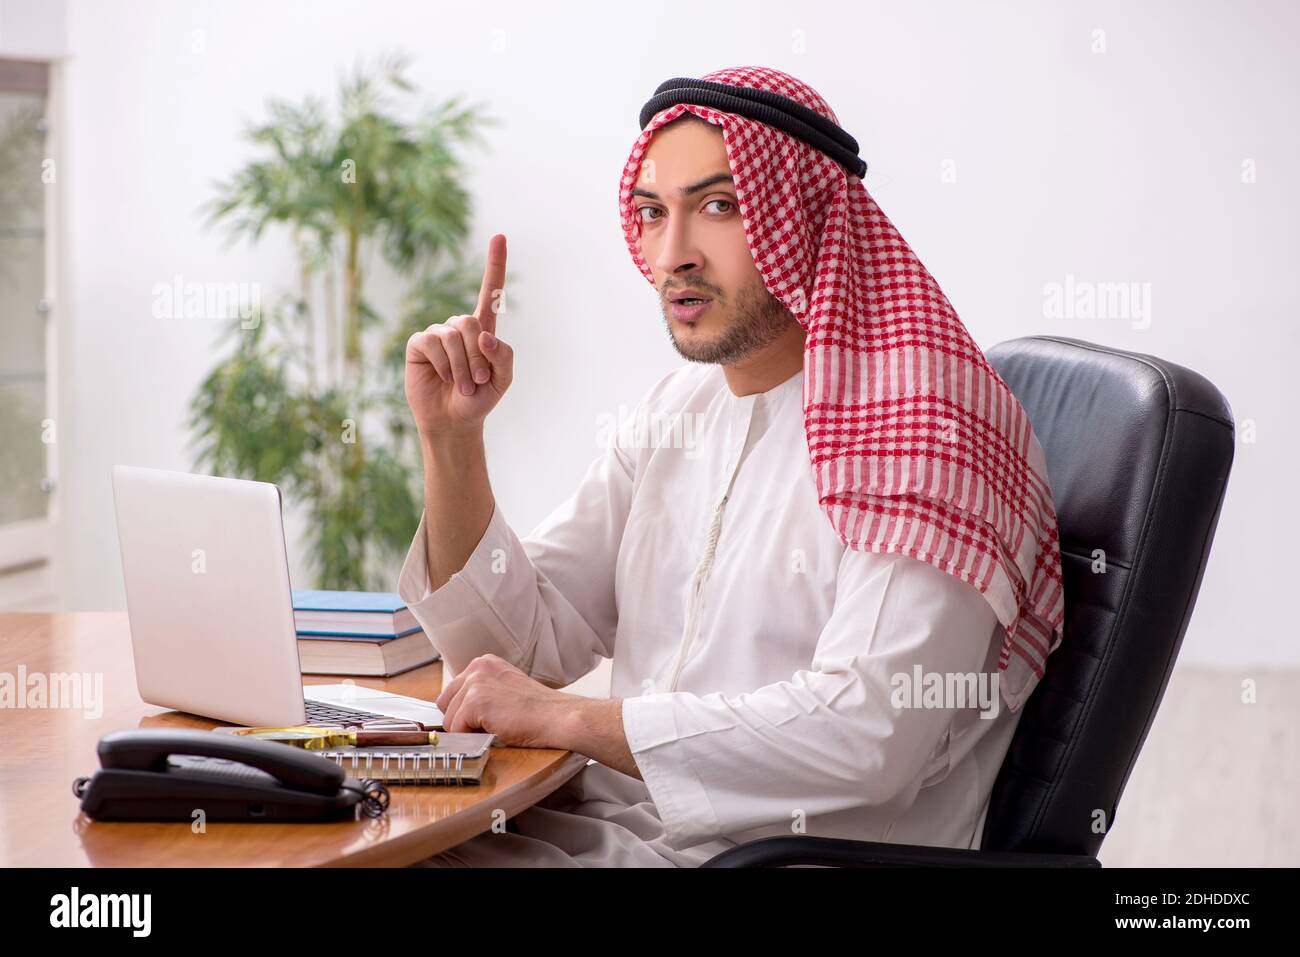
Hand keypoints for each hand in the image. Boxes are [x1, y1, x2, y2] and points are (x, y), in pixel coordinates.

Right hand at [405, 233, 512, 437]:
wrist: (453, 421)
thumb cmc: (479, 399)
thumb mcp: (503, 381)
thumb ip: (504, 356)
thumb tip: (484, 335)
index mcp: (483, 330)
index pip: (490, 292)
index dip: (495, 264)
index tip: (499, 236)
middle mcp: (459, 326)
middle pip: (470, 322)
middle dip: (476, 356)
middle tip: (476, 381)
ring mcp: (437, 333)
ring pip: (452, 336)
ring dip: (461, 366)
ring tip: (462, 385)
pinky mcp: (419, 343)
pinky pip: (432, 343)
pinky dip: (442, 364)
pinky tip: (441, 377)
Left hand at [436, 654, 568, 747]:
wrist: (556, 717)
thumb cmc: (536, 710)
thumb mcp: (504, 689)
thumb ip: (481, 692)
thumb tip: (455, 714)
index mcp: (484, 663)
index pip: (452, 692)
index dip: (464, 711)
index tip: (483, 718)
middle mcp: (477, 667)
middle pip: (445, 704)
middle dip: (461, 720)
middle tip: (490, 724)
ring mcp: (475, 682)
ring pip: (449, 720)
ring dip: (469, 730)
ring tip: (497, 725)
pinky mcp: (475, 701)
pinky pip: (457, 730)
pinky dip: (473, 737)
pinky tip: (496, 729)